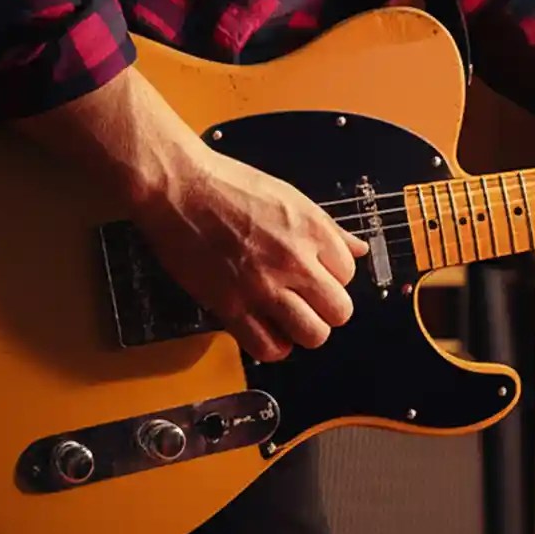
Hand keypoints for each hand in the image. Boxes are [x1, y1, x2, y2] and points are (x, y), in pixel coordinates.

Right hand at [133, 152, 369, 361]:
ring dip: (305, 331)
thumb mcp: (290, 197)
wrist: (177, 187)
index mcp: (312, 231)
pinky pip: (269, 348)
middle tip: (310, 302)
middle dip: (328, 310)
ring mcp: (264, 287)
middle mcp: (294, 261)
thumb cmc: (226, 185)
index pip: (349, 274)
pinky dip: (273, 347)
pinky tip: (266, 330)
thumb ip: (327, 229)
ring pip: (313, 335)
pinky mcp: (232, 306)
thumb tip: (356, 248)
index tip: (317, 275)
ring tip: (290, 319)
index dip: (333, 277)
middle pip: (340, 311)